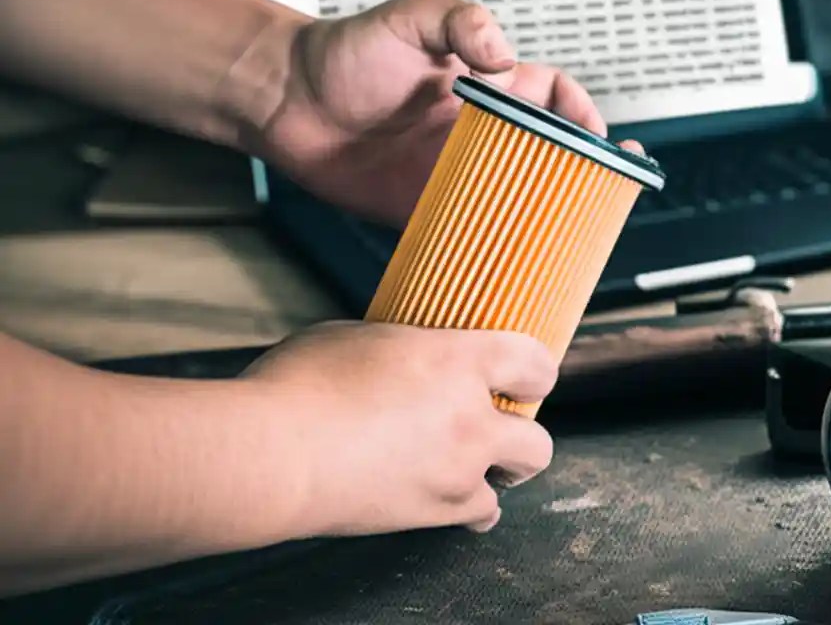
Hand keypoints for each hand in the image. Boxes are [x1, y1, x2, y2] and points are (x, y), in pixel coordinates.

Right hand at [243, 322, 556, 536]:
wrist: (271, 456)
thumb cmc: (297, 388)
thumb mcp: (354, 339)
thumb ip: (398, 349)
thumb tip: (400, 355)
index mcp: (458, 360)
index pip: (534, 362)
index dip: (535, 370)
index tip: (526, 376)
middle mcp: (471, 417)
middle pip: (538, 438)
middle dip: (523, 434)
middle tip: (497, 427)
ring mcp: (458, 470)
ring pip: (514, 478)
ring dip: (497, 472)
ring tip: (466, 463)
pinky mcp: (435, 510)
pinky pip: (479, 514)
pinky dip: (469, 507)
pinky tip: (447, 493)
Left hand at [253, 0, 632, 226]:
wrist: (284, 104)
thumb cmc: (342, 54)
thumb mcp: (408, 18)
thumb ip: (459, 22)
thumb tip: (503, 56)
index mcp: (487, 89)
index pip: (554, 99)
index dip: (581, 115)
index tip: (596, 134)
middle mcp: (481, 135)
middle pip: (550, 156)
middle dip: (585, 174)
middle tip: (606, 192)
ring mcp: (459, 175)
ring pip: (521, 200)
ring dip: (549, 217)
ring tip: (575, 234)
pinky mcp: (430, 211)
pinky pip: (473, 234)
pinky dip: (497, 249)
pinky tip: (518, 261)